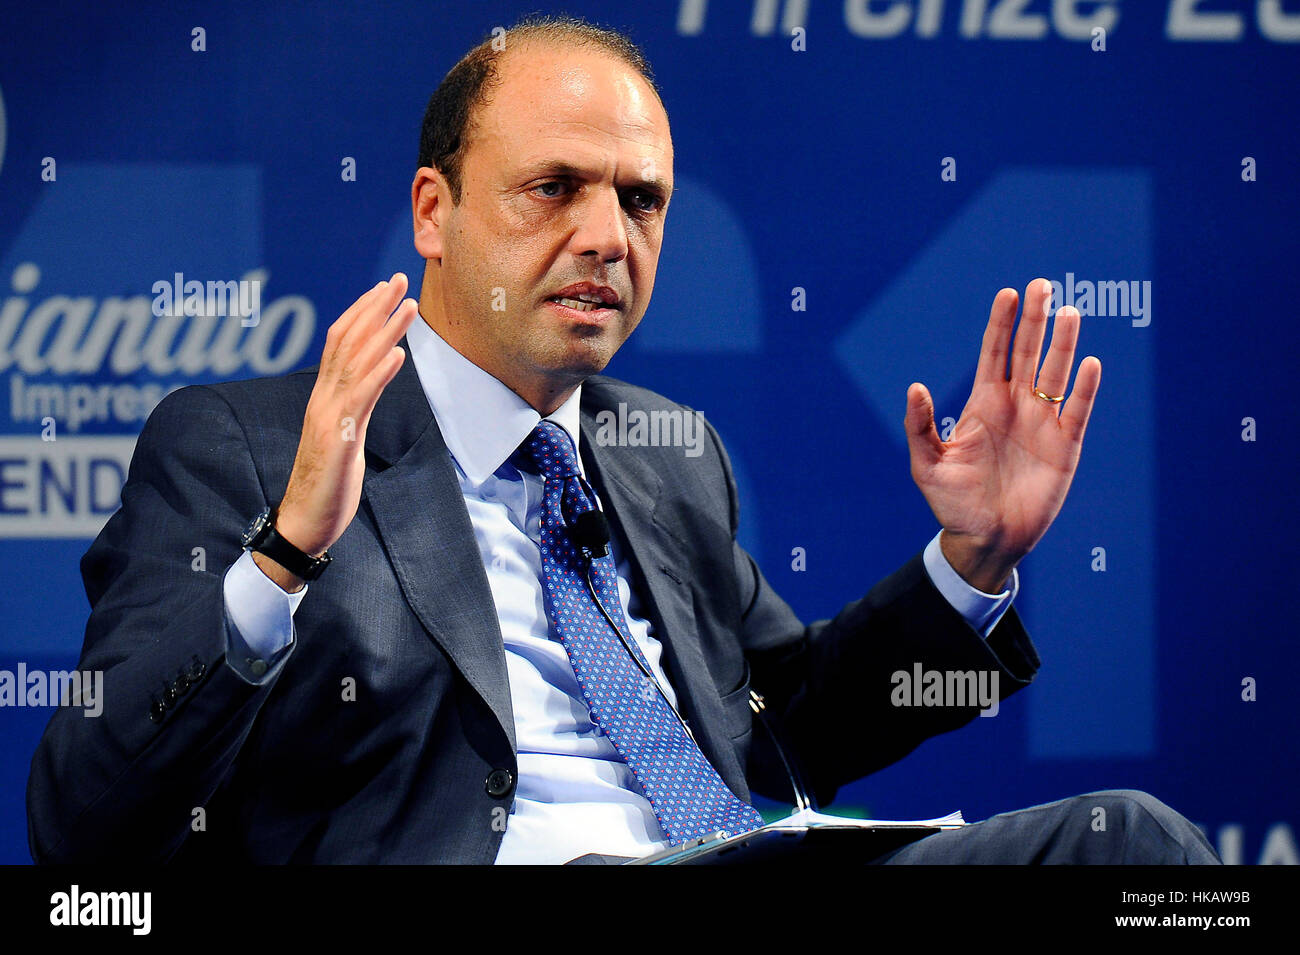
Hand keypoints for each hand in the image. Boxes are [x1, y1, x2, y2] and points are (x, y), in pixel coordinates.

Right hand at [255, 273, 417, 590]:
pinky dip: (378, 373)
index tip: (386, 289)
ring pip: (356, 364)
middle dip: (375, 308)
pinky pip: (359, 400)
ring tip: (407, 306)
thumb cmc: (327, 486)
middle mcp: (323, 400)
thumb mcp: (346, 438)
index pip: (341, 343)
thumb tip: (372, 385)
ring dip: (384, 331)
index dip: (363, 312)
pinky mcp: (338, 440)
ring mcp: (328, 418)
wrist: (304, 525)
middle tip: (399, 279)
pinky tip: (397, 354)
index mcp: (325, 398)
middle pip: (347, 342)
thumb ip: (355, 410)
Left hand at [903, 278, 1100, 592]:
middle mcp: (1016, 407)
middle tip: (1041, 285)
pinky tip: (1090, 364)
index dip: (1001, 324)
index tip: (1008, 293)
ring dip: (1063, 344)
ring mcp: (1042, 424)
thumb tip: (915, 387)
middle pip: (1028, 353)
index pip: (995, 353)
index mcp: (984, 404)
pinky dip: (1086, 389)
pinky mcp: (1065, 447)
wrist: (986, 540)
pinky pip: (1078, 411)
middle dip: (1034, 319)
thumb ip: (920, 427)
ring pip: (1056, 374)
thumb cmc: (954, 504)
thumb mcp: (927, 466)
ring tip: (1068, 311)